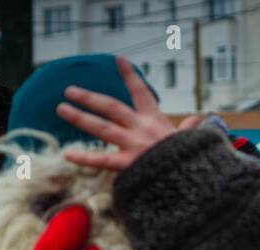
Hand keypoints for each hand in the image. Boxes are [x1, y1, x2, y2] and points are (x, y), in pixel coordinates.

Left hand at [56, 57, 204, 172]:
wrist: (193, 179)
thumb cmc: (192, 159)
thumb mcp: (191, 140)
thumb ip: (189, 128)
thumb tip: (199, 118)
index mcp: (156, 121)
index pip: (141, 93)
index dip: (130, 75)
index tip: (118, 59)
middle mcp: (141, 128)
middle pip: (110, 107)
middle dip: (89, 97)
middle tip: (70, 90)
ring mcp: (133, 145)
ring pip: (101, 127)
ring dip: (79, 117)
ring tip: (61, 108)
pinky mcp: (128, 164)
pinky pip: (102, 159)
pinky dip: (84, 157)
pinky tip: (67, 153)